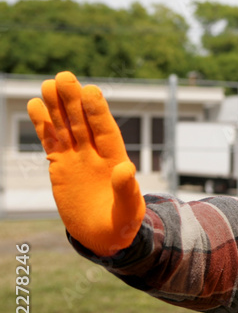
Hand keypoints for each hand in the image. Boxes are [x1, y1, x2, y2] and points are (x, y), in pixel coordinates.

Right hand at [27, 71, 145, 256]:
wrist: (103, 236)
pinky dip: (43, 125)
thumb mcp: (128, 210)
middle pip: (83, 123)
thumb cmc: (121, 223)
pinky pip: (51, 142)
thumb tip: (125, 167)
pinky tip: (34, 105)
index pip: (106, 132)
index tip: (90, 91)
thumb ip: (126, 190)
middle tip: (64, 76)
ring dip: (57, 107)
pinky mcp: (60, 166)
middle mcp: (96, 154)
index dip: (98, 113)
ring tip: (47, 84)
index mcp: (116, 160)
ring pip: (65, 128)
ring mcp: (77, 158)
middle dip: (74, 101)